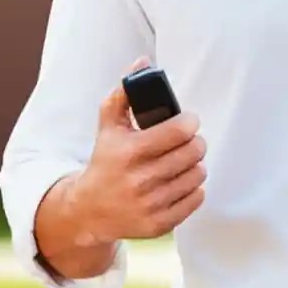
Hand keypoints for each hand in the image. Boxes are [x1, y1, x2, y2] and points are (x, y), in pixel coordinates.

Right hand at [68, 58, 206, 245]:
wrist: (89, 210)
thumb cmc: (105, 161)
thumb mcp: (108, 126)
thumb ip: (125, 93)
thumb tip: (143, 62)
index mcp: (129, 153)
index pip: (180, 131)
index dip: (190, 122)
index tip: (188, 122)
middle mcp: (140, 181)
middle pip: (193, 152)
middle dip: (195, 143)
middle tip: (189, 141)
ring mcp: (150, 205)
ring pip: (198, 174)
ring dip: (195, 165)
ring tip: (184, 161)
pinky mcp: (159, 224)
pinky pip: (197, 198)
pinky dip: (194, 188)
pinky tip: (182, 181)